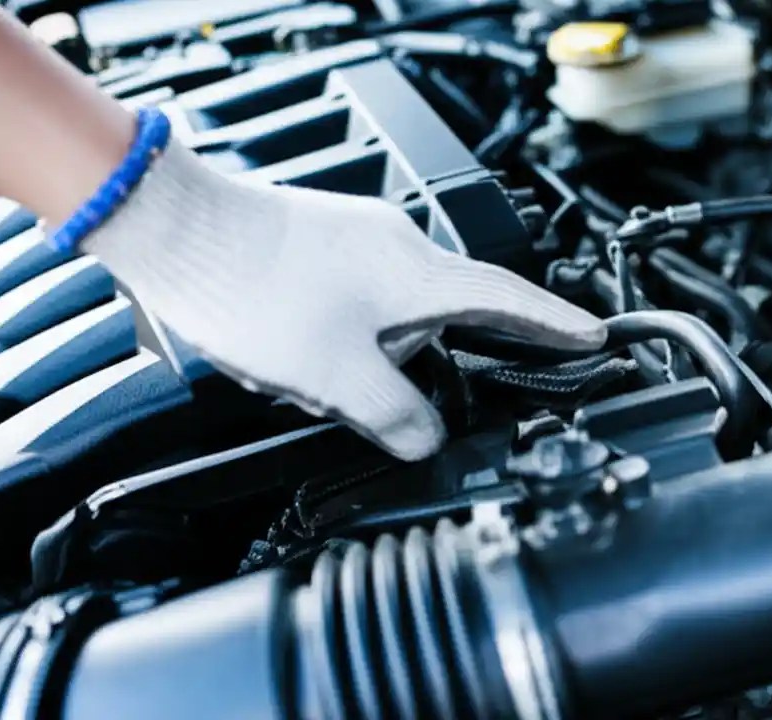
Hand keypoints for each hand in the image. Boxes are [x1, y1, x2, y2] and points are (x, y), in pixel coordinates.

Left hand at [83, 141, 606, 459]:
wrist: (175, 230)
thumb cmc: (254, 290)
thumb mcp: (335, 376)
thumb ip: (396, 415)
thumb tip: (428, 440)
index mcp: (419, 276)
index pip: (509, 301)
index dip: (556, 323)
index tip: (596, 334)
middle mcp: (398, 248)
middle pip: (439, 320)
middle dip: (408, 367)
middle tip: (364, 395)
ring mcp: (359, 240)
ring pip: (387, 317)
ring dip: (357, 358)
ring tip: (295, 372)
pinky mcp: (323, 243)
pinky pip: (352, 301)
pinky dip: (331, 337)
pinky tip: (284, 352)